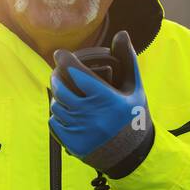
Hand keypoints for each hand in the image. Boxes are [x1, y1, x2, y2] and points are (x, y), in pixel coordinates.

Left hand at [49, 30, 154, 178]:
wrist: (132, 155)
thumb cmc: (134, 117)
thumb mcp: (134, 88)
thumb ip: (127, 60)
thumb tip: (122, 34)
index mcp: (105, 99)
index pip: (77, 74)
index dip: (65, 61)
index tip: (60, 54)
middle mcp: (90, 114)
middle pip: (61, 89)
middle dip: (57, 77)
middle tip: (58, 73)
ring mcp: (79, 130)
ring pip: (56, 106)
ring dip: (57, 97)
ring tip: (63, 93)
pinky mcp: (72, 143)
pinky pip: (55, 123)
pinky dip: (57, 115)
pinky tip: (66, 112)